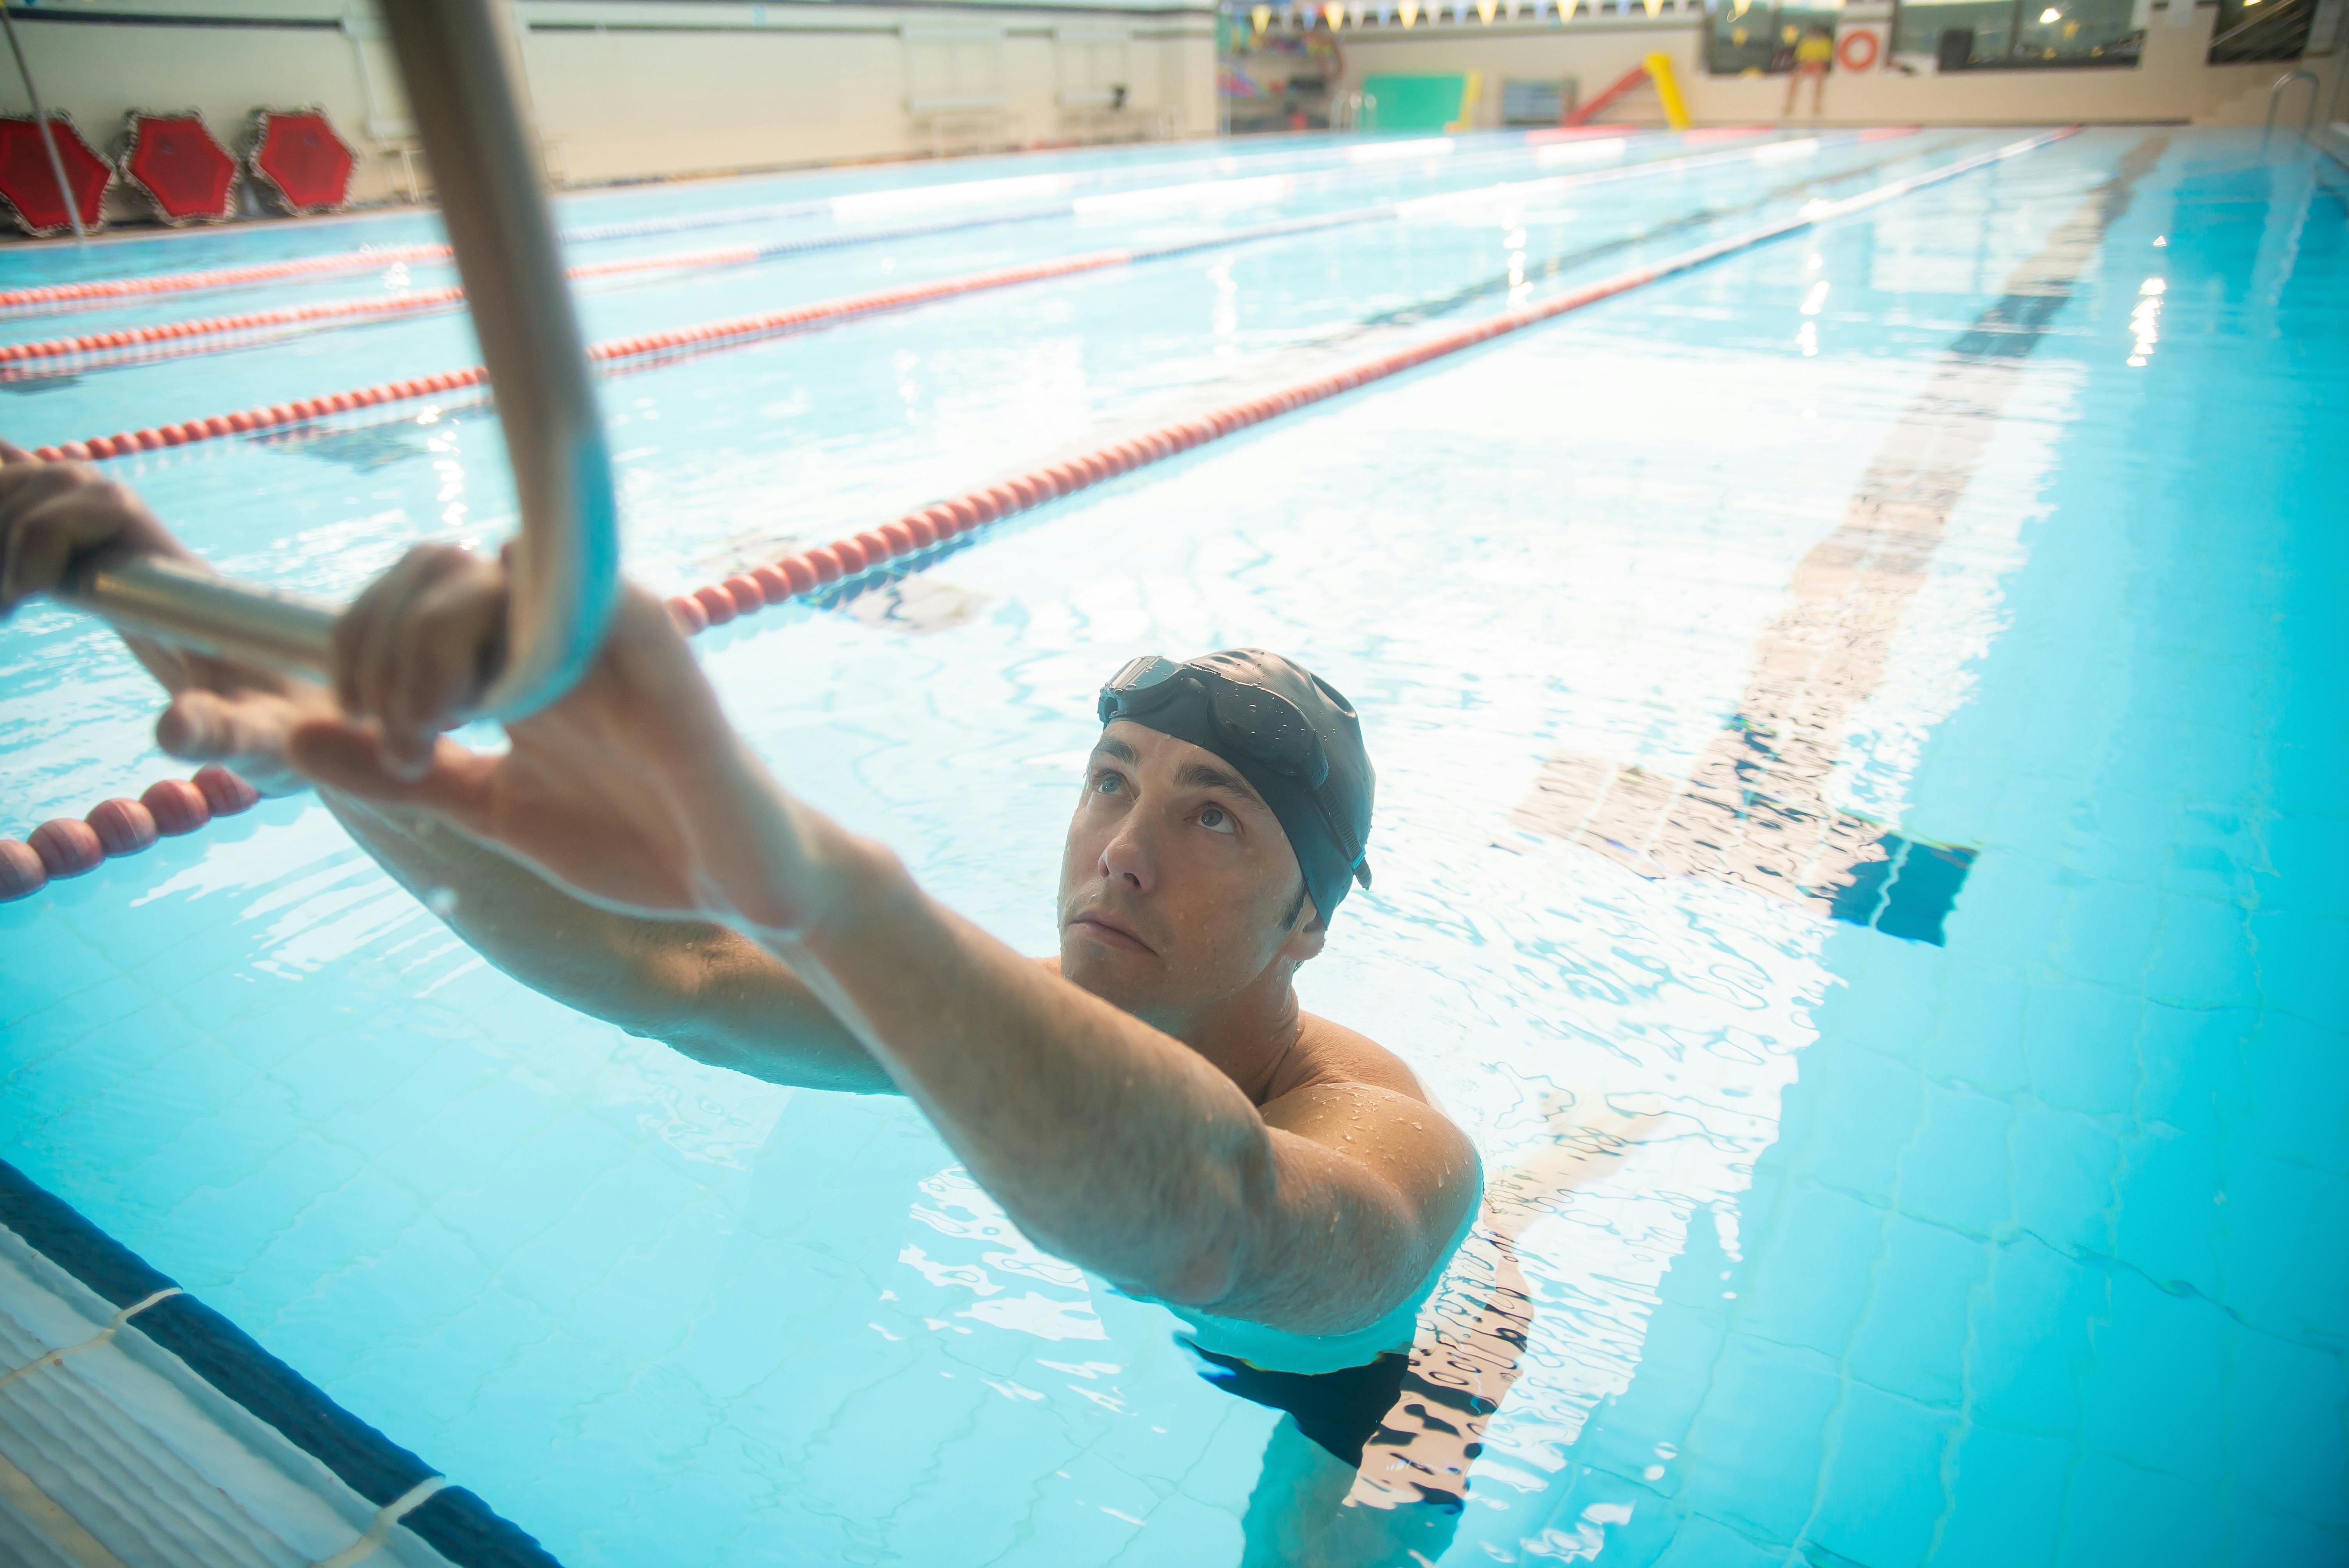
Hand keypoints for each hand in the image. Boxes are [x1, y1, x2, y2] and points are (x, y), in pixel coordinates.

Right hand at [0, 441, 332, 794]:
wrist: (306, 718)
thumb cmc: (284, 725)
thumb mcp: (254, 737)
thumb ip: (217, 733)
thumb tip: (169, 732)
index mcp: (180, 577)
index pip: (111, 505)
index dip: (48, 529)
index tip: (18, 598)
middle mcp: (149, 551)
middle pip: (63, 484)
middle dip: (8, 527)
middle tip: (1, 606)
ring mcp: (121, 555)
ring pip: (44, 489)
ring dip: (0, 519)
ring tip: (0, 600)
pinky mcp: (102, 573)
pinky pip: (47, 515)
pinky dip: (9, 514)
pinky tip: (0, 540)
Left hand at [286, 551, 837, 933]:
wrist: (744, 889)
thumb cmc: (640, 842)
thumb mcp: (495, 813)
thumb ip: (407, 775)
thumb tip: (297, 738)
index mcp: (515, 658)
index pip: (412, 589)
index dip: (356, 640)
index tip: (353, 722)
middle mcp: (557, 630)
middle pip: (434, 565)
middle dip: (378, 644)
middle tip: (394, 737)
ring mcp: (611, 637)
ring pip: (492, 566)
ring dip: (430, 644)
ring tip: (428, 733)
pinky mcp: (665, 659)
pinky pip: (602, 596)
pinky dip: (541, 622)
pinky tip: (506, 700)